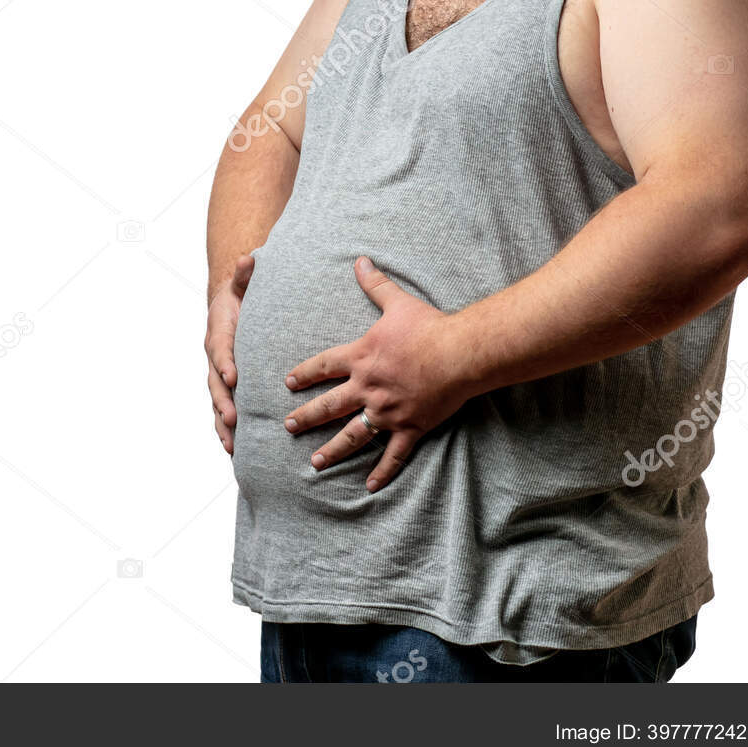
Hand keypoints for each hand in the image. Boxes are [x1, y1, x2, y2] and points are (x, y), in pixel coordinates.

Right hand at [205, 252, 255, 454]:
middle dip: (223, 402)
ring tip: (231, 446)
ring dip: (222, 425)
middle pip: (216, 384)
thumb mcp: (242, 282)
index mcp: (219, 333)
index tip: (232, 377)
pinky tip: (236, 452)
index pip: (220, 349)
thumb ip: (245, 274)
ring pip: (217, 403)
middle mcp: (215, 358)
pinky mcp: (227, 388)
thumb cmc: (240, 296)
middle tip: (232, 420)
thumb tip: (249, 258)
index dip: (224, 363)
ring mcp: (218, 375)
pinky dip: (227, 431)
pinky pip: (225, 411)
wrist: (227, 306)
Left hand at [283, 256, 473, 491]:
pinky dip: (382, 472)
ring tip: (313, 462)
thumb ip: (375, 284)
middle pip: (328, 405)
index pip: (322, 367)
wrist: (460, 353)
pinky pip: (393, 456)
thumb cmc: (429, 327)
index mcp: (360, 358)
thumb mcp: (397, 302)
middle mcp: (367, 388)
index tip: (287, 383)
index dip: (304, 374)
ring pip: (352, 435)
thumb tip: (360, 260)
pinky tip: (369, 487)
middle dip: (306, 417)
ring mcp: (387, 411)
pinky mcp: (409, 428)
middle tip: (287, 426)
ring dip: (331, 450)